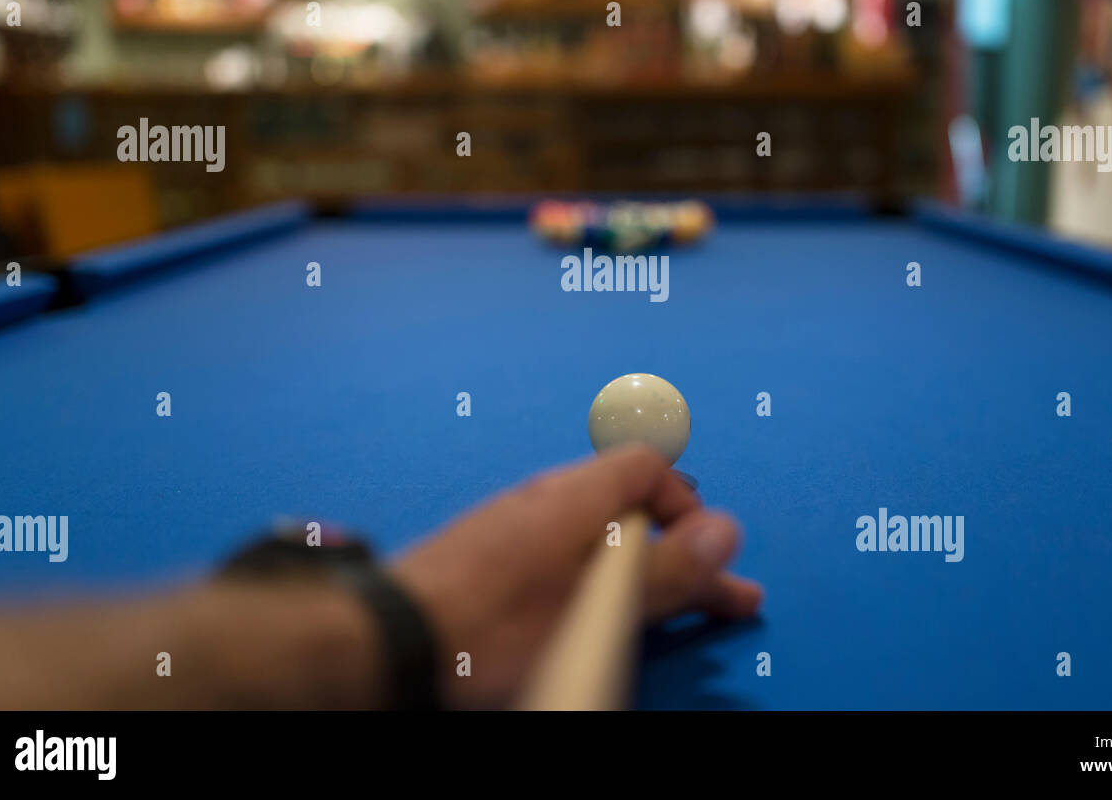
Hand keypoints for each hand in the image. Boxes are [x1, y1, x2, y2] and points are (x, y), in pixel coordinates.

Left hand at [390, 444, 761, 708]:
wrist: (387, 643)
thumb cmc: (489, 629)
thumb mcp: (595, 605)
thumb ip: (663, 570)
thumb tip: (724, 531)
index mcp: (575, 497)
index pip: (650, 467)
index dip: (689, 510)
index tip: (709, 559)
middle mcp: (544, 500)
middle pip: (629, 508)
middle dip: (679, 554)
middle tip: (720, 598)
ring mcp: (512, 528)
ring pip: (596, 538)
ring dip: (640, 572)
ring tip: (665, 609)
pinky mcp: (489, 560)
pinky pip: (562, 558)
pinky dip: (595, 585)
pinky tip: (594, 613)